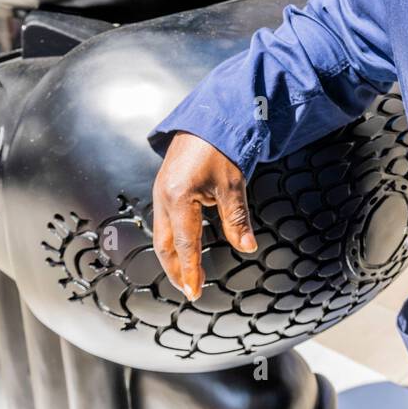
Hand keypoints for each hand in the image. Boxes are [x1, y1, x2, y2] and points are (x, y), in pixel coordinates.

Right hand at [152, 132, 257, 300]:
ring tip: (185, 275)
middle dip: (176, 269)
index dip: (191, 271)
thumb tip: (247, 247)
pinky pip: (164, 220)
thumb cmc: (220, 147)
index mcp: (179, 198)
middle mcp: (163, 198)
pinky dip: (171, 239)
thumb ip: (236, 219)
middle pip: (166, 245)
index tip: (195, 292)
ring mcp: (160, 191)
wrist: (208, 116)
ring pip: (162, 234)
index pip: (185, 245)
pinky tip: (182, 246)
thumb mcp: (232, 185)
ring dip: (172, 256)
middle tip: (188, 290)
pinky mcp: (164, 186)